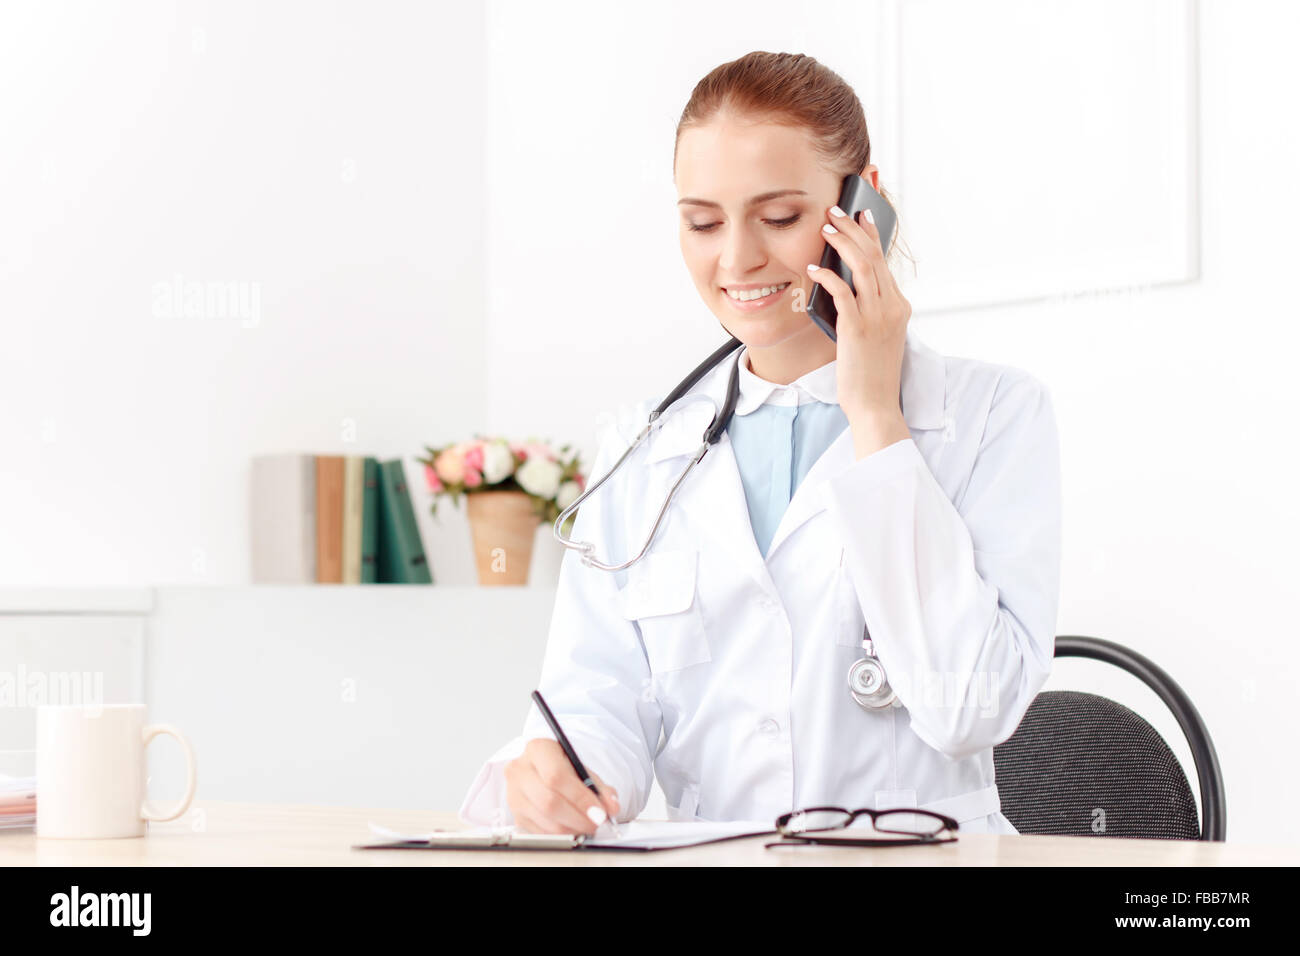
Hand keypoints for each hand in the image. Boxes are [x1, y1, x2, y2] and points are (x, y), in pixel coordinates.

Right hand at [504, 738, 620, 833]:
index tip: (599, 811)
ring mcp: (514, 794)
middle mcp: (520, 770)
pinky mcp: (516, 814)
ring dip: (571, 829)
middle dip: (578, 817)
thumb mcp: (582, 769)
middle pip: (549, 801)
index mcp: (538, 749)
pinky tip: (572, 829)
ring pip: (545, 820)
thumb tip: (612, 806)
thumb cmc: (562, 766)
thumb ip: (600, 787)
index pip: (556, 777)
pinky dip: (561, 835)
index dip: (580, 797)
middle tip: (596, 822)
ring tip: (587, 826)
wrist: (542, 768)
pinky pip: (540, 832)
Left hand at [806, 204, 912, 455]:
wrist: (875, 404)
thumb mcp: (878, 335)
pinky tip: (813, 268)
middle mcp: (892, 307)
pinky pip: (842, 292)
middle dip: (854, 228)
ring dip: (842, 243)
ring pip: (862, 266)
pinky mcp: (858, 328)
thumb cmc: (871, 374)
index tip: (862, 214)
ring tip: (826, 228)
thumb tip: (843, 284)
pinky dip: (827, 276)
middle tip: (837, 211)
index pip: (885, 262)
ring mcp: (877, 317)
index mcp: (899, 307)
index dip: (872, 235)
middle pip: (874, 256)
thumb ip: (868, 309)